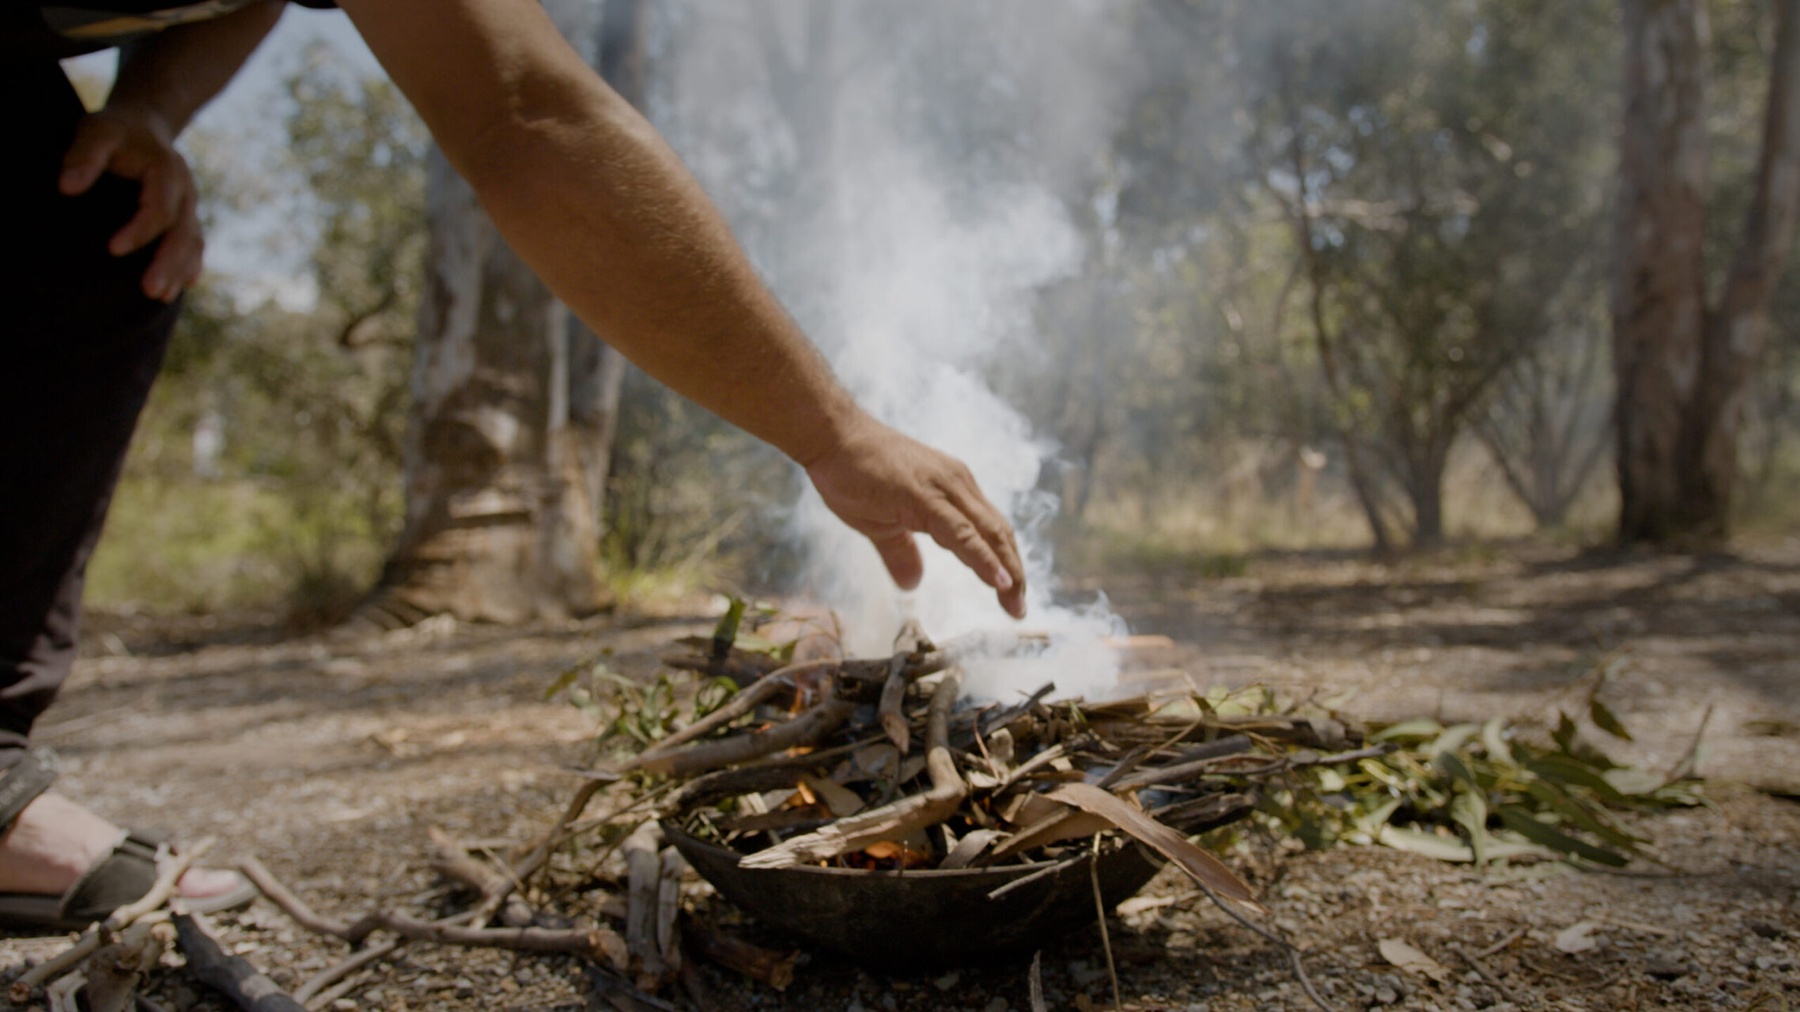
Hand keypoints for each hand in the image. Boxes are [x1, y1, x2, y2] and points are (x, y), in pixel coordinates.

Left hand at [60, 108, 203, 302]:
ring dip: (179, 270)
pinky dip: (189, 265)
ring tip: (161, 296)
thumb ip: (84, 155)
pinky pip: (195, 243)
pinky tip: (180, 286)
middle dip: (168, 263)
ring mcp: (191, 204)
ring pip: (193, 242)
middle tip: (149, 291)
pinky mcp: (188, 214)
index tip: (112, 249)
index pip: (160, 209)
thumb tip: (67, 187)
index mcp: (167, 170)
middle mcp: (186, 190)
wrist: (145, 122)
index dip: (140, 231)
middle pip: (184, 232)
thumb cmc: (115, 129)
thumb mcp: (96, 131)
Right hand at [805, 415, 1027, 618]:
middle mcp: (958, 486)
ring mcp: (946, 487)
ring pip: (989, 533)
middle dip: (1014, 574)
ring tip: (1016, 602)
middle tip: (1020, 610)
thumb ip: (901, 552)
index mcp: (952, 492)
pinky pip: (963, 532)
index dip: (1005, 564)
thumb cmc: (854, 473)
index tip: (1013, 598)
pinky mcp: (925, 494)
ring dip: (1007, 570)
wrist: (831, 437)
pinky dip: (984, 558)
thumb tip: (912, 585)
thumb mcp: (881, 523)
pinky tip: (998, 580)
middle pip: (999, 534)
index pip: (991, 532)